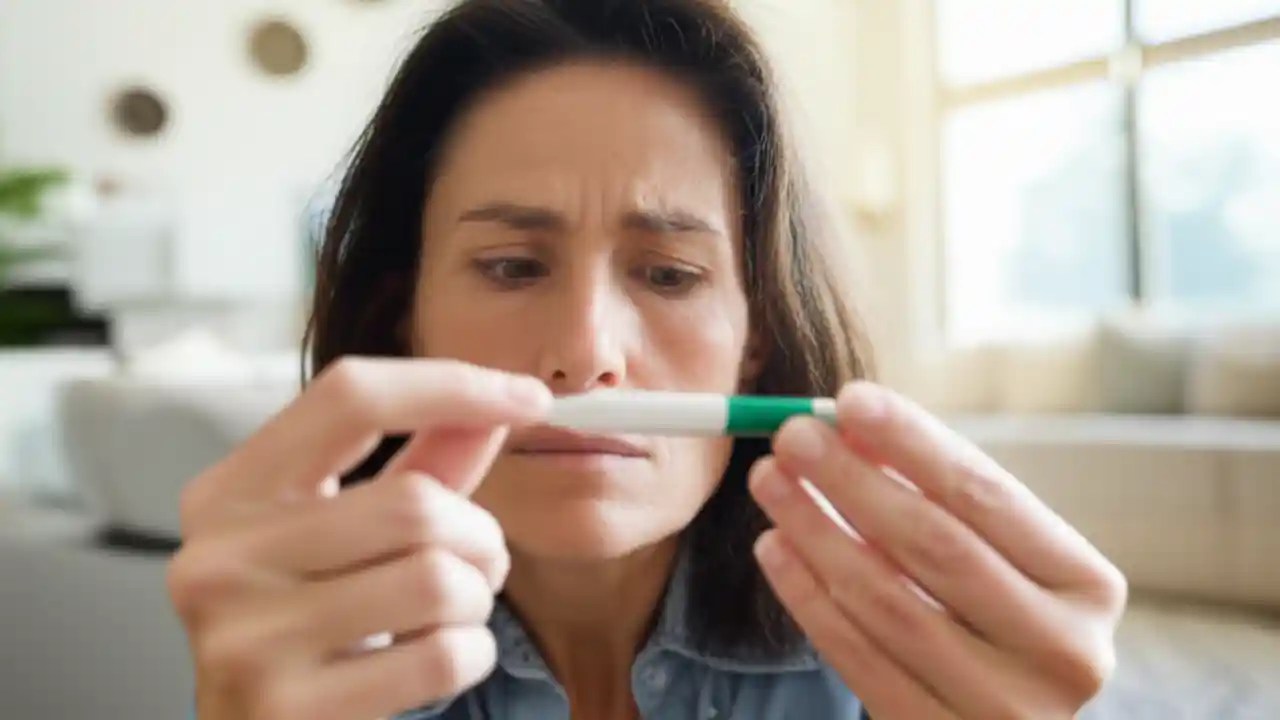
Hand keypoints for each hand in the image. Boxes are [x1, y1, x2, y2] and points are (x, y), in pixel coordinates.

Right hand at [166, 358, 550, 719]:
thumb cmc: (313, 626)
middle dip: (481, 535)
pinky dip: (470, 653)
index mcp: (228, 493)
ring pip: (437, 580)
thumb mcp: (352, 532)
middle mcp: (218, 559)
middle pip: (415, 503)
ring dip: (476, 598)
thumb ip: (423, 463)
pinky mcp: (287, 710)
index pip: (349, 397)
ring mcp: (245, 639)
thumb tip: (497, 400)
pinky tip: (435, 658)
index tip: (530, 396)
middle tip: (479, 561)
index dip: (452, 385)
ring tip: (450, 612)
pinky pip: (441, 656)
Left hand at [749, 381, 1125, 719]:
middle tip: (792, 433)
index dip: (914, 442)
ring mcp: (1002, 709)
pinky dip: (807, 597)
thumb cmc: (993, 618)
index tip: (849, 397)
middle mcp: (1061, 653)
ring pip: (887, 603)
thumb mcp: (994, 555)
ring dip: (816, 530)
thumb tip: (852, 422)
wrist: (1002, 719)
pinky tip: (774, 547)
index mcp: (1087, 587)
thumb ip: (939, 496)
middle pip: (935, 545)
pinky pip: (857, 658)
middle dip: (853, 480)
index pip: (988, 495)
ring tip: (770, 481)